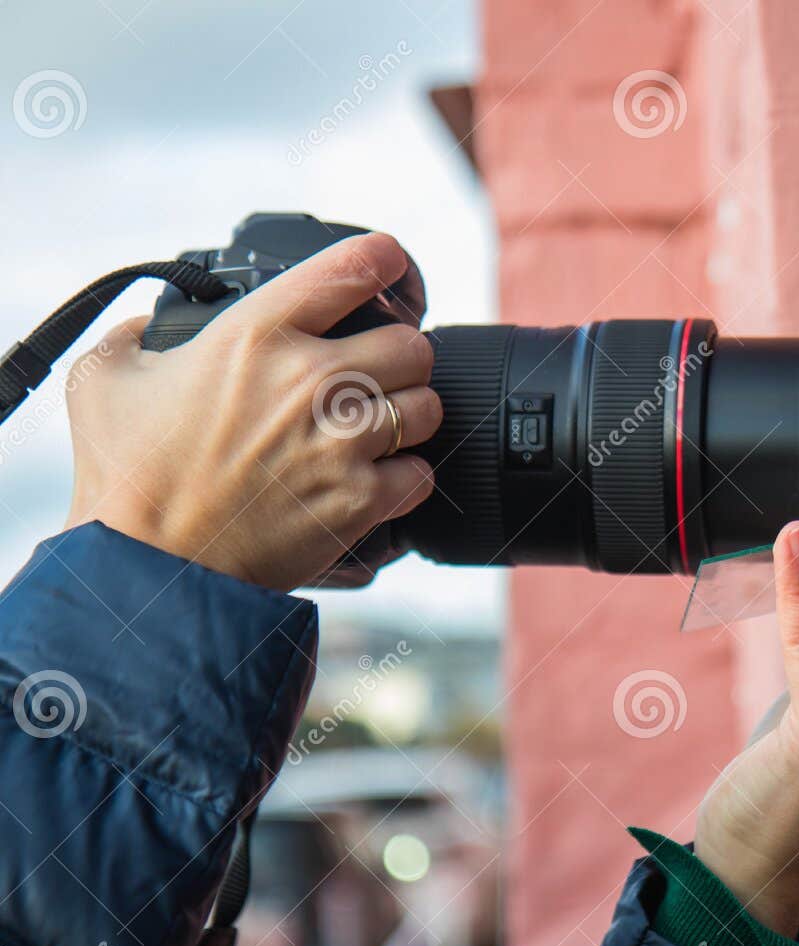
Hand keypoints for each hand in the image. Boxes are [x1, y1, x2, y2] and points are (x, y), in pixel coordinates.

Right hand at [63, 233, 442, 590]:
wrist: (149, 567)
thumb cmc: (125, 476)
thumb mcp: (106, 377)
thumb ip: (139, 333)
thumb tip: (153, 323)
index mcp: (256, 333)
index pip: (352, 267)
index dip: (384, 260)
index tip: (388, 268)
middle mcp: (310, 380)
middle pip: (413, 344)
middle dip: (401, 358)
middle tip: (379, 375)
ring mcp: (341, 442)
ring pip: (427, 407)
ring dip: (409, 417)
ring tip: (378, 430)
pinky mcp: (360, 500)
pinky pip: (421, 474)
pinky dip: (406, 479)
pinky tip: (376, 481)